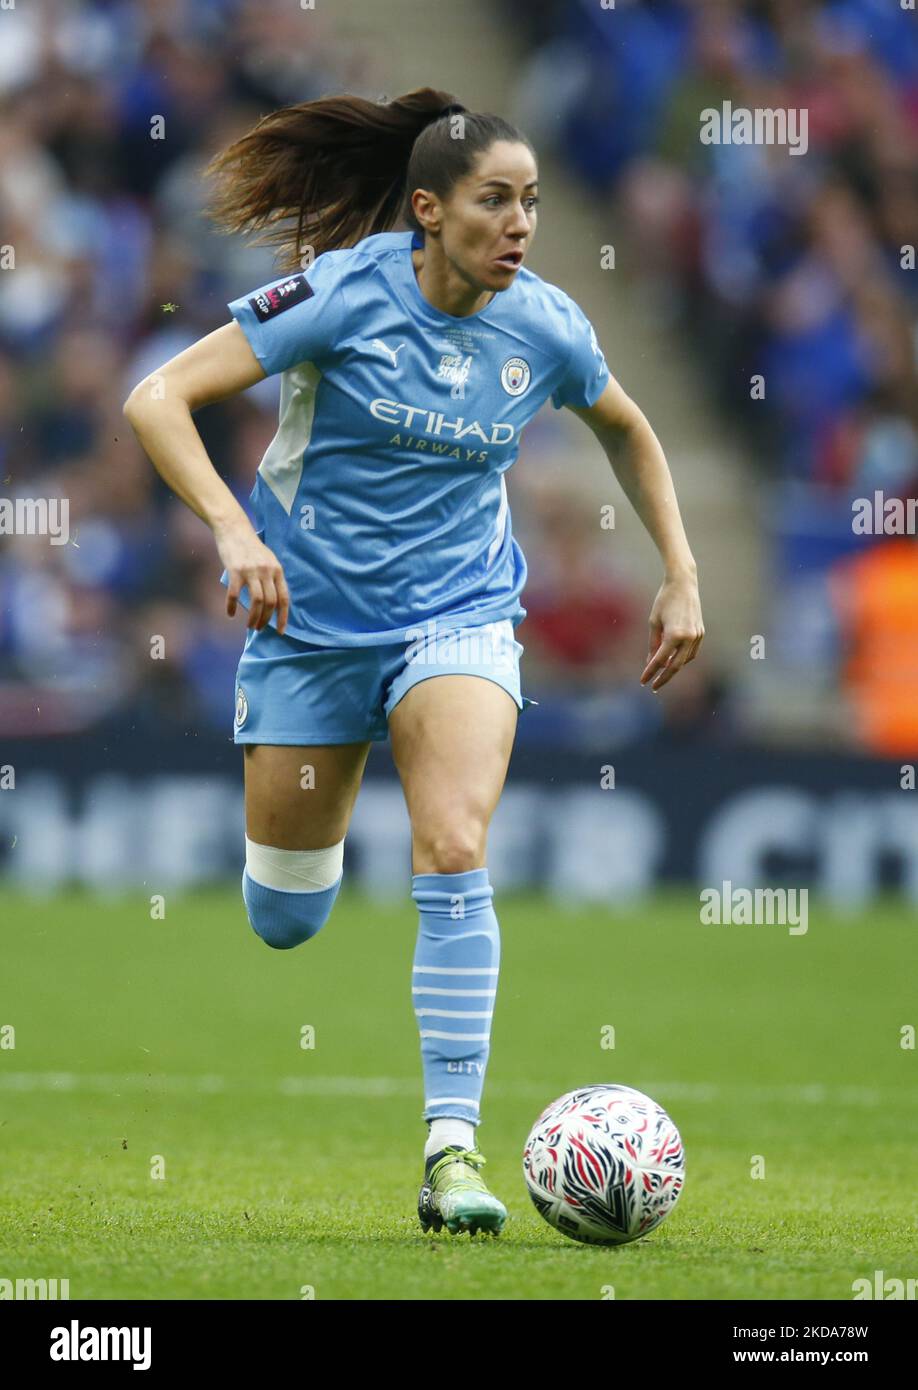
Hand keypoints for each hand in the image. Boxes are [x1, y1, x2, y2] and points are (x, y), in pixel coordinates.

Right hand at [214, 520, 289, 633]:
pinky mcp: (235, 571)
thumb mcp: (268, 560)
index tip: (281, 631)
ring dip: (253, 617)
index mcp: (277, 570)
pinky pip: (235, 594)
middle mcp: (267, 571)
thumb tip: (273, 601)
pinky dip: (232, 607)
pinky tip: (230, 614)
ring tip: (249, 626)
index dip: (283, 617)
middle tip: (258, 629)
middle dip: (265, 620)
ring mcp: (251, 571)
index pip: (284, 598)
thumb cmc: (250, 547)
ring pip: (257, 601)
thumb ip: (272, 578)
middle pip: (270, 603)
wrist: (233, 529)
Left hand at [640, 571, 703, 691]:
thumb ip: (653, 644)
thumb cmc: (664, 600)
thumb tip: (651, 662)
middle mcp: (688, 638)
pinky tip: (673, 661)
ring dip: (673, 668)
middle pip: (675, 666)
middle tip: (654, 686)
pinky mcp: (701, 632)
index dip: (650, 672)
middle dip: (664, 678)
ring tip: (661, 673)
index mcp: (674, 635)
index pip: (660, 660)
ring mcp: (697, 635)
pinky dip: (682, 659)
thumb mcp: (654, 622)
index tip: (643, 682)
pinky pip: (692, 652)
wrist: (683, 583)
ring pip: (685, 660)